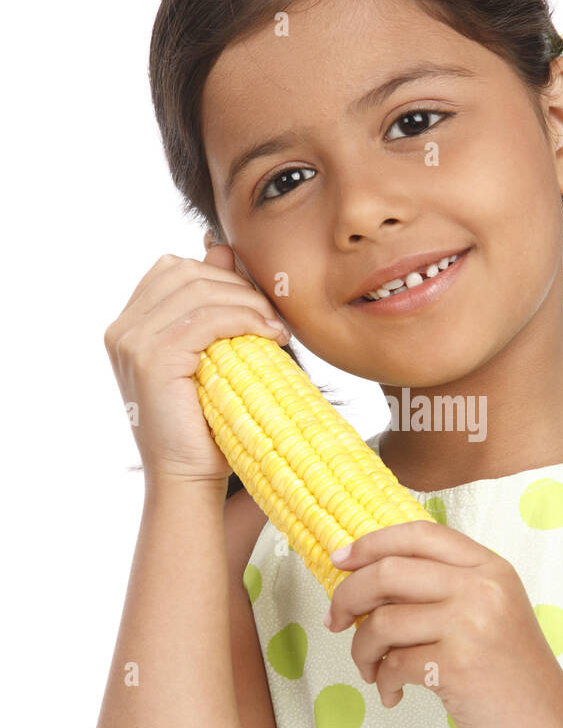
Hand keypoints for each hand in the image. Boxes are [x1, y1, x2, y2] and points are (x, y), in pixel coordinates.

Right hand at [103, 246, 290, 485]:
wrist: (188, 478)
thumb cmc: (204, 424)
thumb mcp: (210, 355)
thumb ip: (212, 304)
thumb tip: (222, 249)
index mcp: (129, 326)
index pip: (174, 270)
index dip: (220, 276)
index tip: (257, 304)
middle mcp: (122, 330)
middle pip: (186, 273)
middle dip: (238, 288)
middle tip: (274, 316)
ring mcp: (131, 342)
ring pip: (199, 291)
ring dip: (247, 303)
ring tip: (276, 328)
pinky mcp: (151, 358)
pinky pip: (206, 318)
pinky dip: (245, 319)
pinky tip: (270, 337)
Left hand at [324, 520, 562, 727]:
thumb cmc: (514, 677)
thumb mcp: (492, 613)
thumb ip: (445, 588)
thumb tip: (369, 580)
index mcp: (490, 567)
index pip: (418, 534)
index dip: (371, 543)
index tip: (341, 561)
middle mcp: (481, 587)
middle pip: (388, 572)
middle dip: (348, 597)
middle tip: (335, 621)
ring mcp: (470, 624)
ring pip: (381, 621)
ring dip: (363, 650)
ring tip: (372, 670)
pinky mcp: (457, 666)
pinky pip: (392, 664)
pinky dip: (383, 681)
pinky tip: (394, 694)